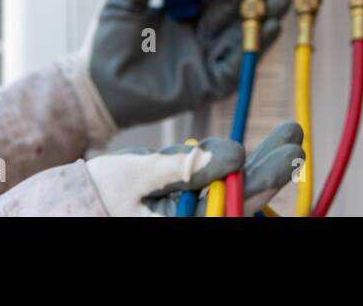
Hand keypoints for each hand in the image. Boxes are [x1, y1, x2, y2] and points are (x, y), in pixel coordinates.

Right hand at [86, 121, 303, 216]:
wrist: (68, 207)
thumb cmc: (95, 194)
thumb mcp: (136, 173)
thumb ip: (183, 167)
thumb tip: (232, 156)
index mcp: (180, 225)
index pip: (234, 203)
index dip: (267, 176)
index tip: (290, 153)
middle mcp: (190, 223)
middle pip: (242, 198)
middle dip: (271, 166)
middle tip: (295, 138)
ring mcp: (188, 216)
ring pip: (234, 192)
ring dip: (259, 165)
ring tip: (286, 138)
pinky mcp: (184, 206)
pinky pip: (215, 189)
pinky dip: (232, 171)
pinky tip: (245, 157)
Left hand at [88, 0, 291, 128]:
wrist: (97, 85)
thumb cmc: (108, 40)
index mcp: (185, 6)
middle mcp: (202, 28)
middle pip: (236, 5)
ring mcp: (207, 54)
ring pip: (242, 32)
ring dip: (262, 15)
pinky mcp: (209, 81)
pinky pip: (236, 63)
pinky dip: (253, 46)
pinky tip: (266, 28)